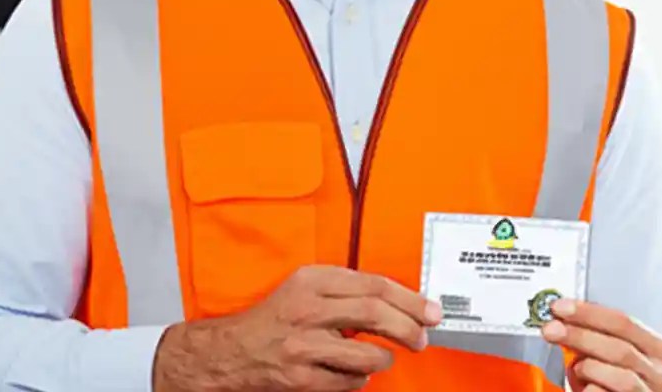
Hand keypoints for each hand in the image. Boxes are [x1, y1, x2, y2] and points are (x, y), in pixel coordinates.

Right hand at [152, 265, 442, 391]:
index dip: (410, 299)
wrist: (231, 351)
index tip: (430, 311)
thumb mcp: (306, 288)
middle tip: (422, 338)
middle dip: (409, 328)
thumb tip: (401, 303)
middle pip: (376, 315)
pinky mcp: (302, 377)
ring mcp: (304, 345)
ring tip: (380, 358)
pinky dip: (359, 380)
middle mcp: (308, 309)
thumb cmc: (275, 319)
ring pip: (369, 356)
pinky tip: (350, 372)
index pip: (374, 285)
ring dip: (383, 360)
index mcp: (312, 280)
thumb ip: (347, 290)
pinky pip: (350, 382)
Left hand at [541, 300, 661, 391]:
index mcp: (655, 348)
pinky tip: (582, 388)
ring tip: (575, 370)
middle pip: (621, 348)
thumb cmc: (609, 382)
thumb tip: (560, 319)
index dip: (589, 313)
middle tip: (551, 330)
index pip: (624, 322)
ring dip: (590, 369)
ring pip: (623, 378)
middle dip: (581, 336)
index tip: (560, 308)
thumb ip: (591, 336)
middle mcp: (659, 373)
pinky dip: (591, 390)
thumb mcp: (603, 353)